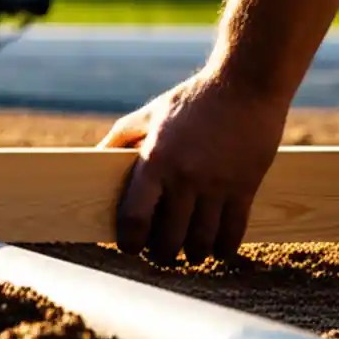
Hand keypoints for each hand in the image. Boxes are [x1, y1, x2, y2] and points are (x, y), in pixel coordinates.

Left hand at [97, 70, 290, 263]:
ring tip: (188, 253)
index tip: (129, 247)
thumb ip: (120, 137)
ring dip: (192, 256)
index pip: (135, 217)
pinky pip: (234, 232)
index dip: (129, 241)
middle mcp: (185, 177)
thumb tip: (92, 157)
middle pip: (169, 239)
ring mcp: (217, 184)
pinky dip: (223, 248)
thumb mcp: (150, 112)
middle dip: (161, 254)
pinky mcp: (245, 187)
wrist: (246, 83)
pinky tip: (217, 250)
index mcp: (156, 161)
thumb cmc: (194, 99)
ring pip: (201, 241)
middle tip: (160, 254)